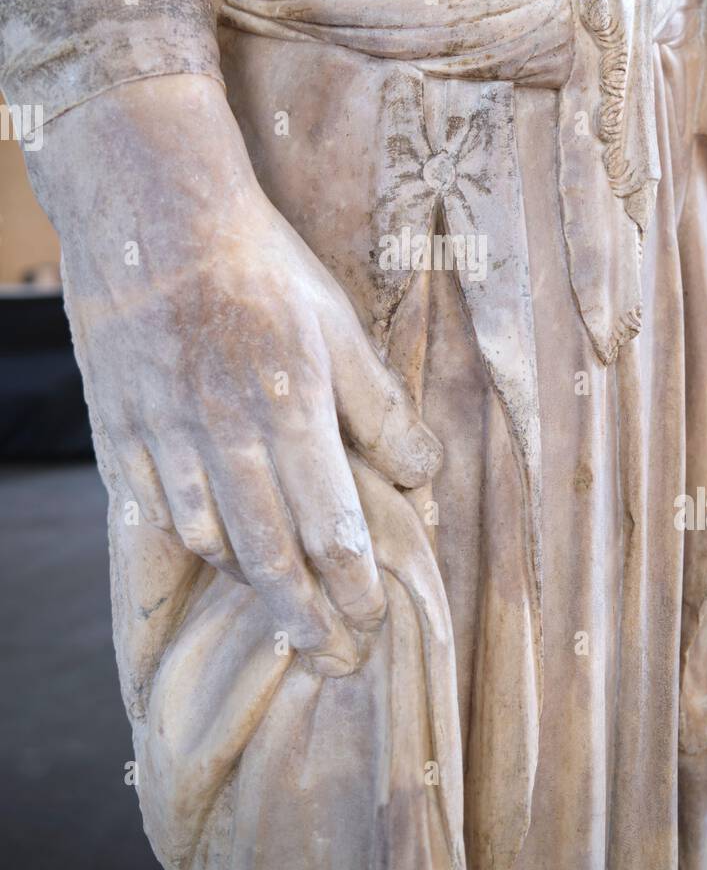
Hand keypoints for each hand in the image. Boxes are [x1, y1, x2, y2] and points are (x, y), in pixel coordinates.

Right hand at [28, 75, 442, 675]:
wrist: (154, 211)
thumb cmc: (260, 264)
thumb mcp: (337, 324)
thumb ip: (379, 407)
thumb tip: (424, 475)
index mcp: (290, 405)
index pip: (330, 526)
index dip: (355, 586)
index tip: (374, 622)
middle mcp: (225, 431)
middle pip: (268, 553)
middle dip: (306, 616)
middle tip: (333, 658)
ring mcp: (164, 433)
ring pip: (208, 538)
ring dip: (248, 585)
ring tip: (282, 612)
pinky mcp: (119, 427)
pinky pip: (149, 508)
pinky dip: (187, 542)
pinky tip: (214, 557)